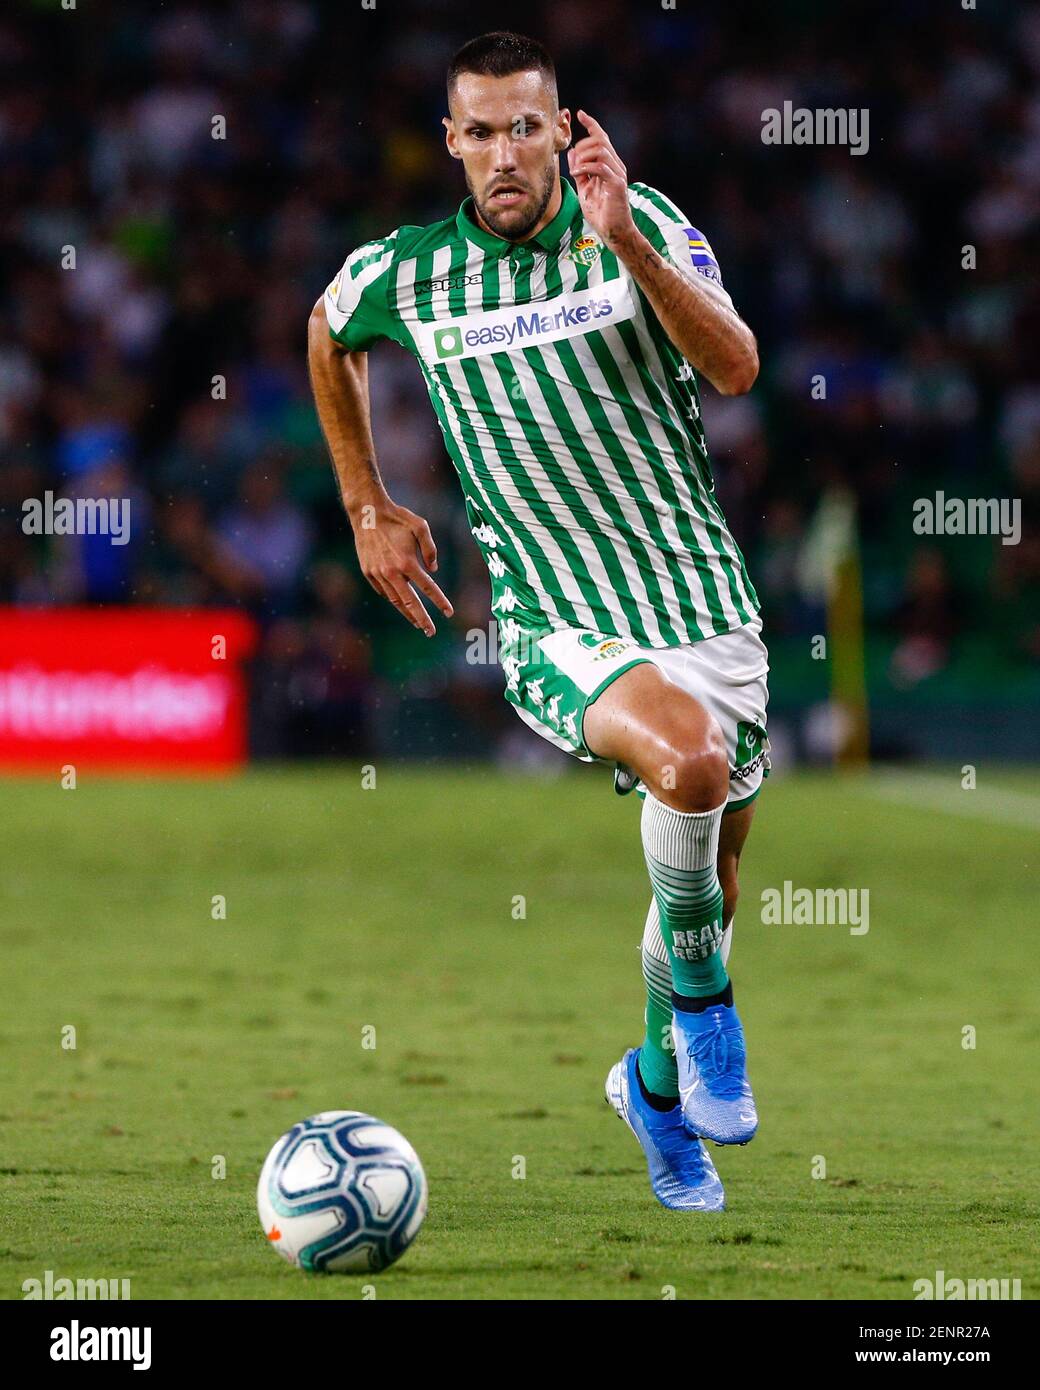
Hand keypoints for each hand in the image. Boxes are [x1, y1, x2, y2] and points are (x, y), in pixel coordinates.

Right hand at [352, 498, 452, 636]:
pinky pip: (383, 591)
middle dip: (422, 619)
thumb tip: (434, 570)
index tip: (449, 613)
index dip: (440, 602)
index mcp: (407, 562)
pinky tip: (400, 604)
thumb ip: (430, 550)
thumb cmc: (397, 517)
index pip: (428, 587)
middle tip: (431, 632)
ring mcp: (377, 574)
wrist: (367, 513)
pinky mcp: (367, 572)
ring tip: (417, 624)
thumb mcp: (420, 527)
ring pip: (395, 600)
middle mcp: (392, 572)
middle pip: (410, 602)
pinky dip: (393, 599)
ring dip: (407, 613)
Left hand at [566, 110, 635, 251]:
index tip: (580, 114)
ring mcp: (618, 174)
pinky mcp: (617, 184)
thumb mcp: (585, 188)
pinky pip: (600, 167)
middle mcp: (616, 166)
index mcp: (609, 165)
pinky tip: (576, 173)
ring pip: (601, 150)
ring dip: (583, 156)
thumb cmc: (602, 213)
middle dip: (582, 145)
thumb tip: (571, 152)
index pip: (602, 138)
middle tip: (572, 162)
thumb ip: (579, 171)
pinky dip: (585, 167)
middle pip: (600, 140)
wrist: (613, 232)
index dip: (591, 124)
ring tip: (575, 170)